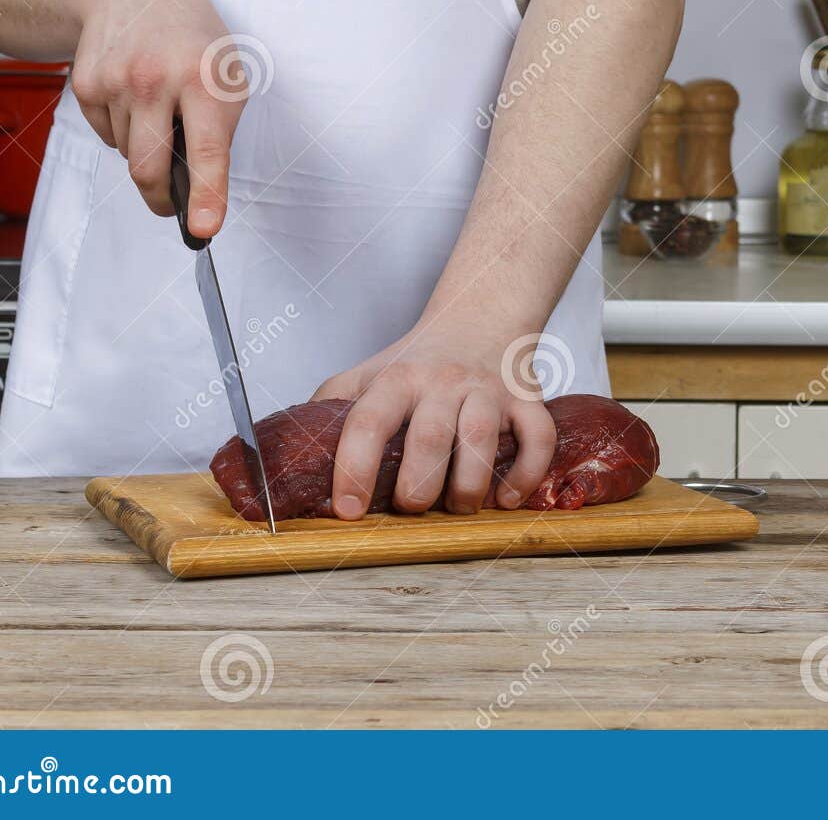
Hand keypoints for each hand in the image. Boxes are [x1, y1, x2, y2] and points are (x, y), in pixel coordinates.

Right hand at [69, 0, 245, 234]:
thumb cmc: (192, 40)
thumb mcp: (225, 75)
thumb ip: (217, 130)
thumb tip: (200, 191)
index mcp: (204, 79)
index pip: (207, 150)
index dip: (206, 195)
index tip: (204, 229)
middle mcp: (156, 80)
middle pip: (149, 168)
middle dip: (161, 199)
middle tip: (172, 205)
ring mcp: (116, 82)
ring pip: (127, 154)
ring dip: (143, 148)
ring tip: (157, 108)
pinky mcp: (85, 84)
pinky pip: (105, 136)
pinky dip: (120, 130)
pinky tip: (131, 96)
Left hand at [312, 332, 556, 518]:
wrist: (480, 316)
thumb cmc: (418, 359)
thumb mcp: (367, 372)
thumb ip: (331, 407)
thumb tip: (290, 457)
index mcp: (397, 378)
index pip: (369, 422)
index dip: (354, 468)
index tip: (348, 510)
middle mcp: (443, 382)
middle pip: (430, 439)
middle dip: (417, 487)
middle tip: (411, 506)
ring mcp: (488, 390)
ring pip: (481, 440)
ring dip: (467, 487)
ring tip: (456, 506)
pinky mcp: (527, 400)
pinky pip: (537, 438)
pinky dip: (526, 474)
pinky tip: (506, 497)